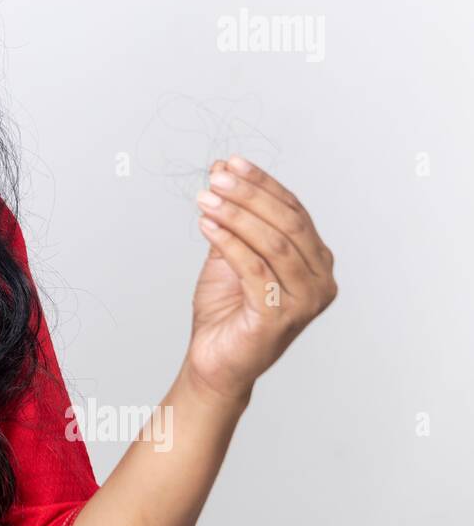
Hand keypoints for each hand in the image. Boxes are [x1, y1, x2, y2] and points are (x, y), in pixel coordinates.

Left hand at [187, 156, 336, 402]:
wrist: (215, 362)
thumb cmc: (227, 310)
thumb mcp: (230, 255)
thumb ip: (232, 217)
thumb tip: (223, 168)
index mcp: (316, 260)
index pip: (293, 211)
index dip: (262, 184)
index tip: (231, 163)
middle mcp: (321, 279)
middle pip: (288, 223)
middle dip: (251, 195)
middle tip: (217, 177)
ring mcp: (306, 301)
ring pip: (274, 244)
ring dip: (236, 216)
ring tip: (205, 199)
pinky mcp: (281, 317)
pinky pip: (255, 269)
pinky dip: (229, 243)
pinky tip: (206, 225)